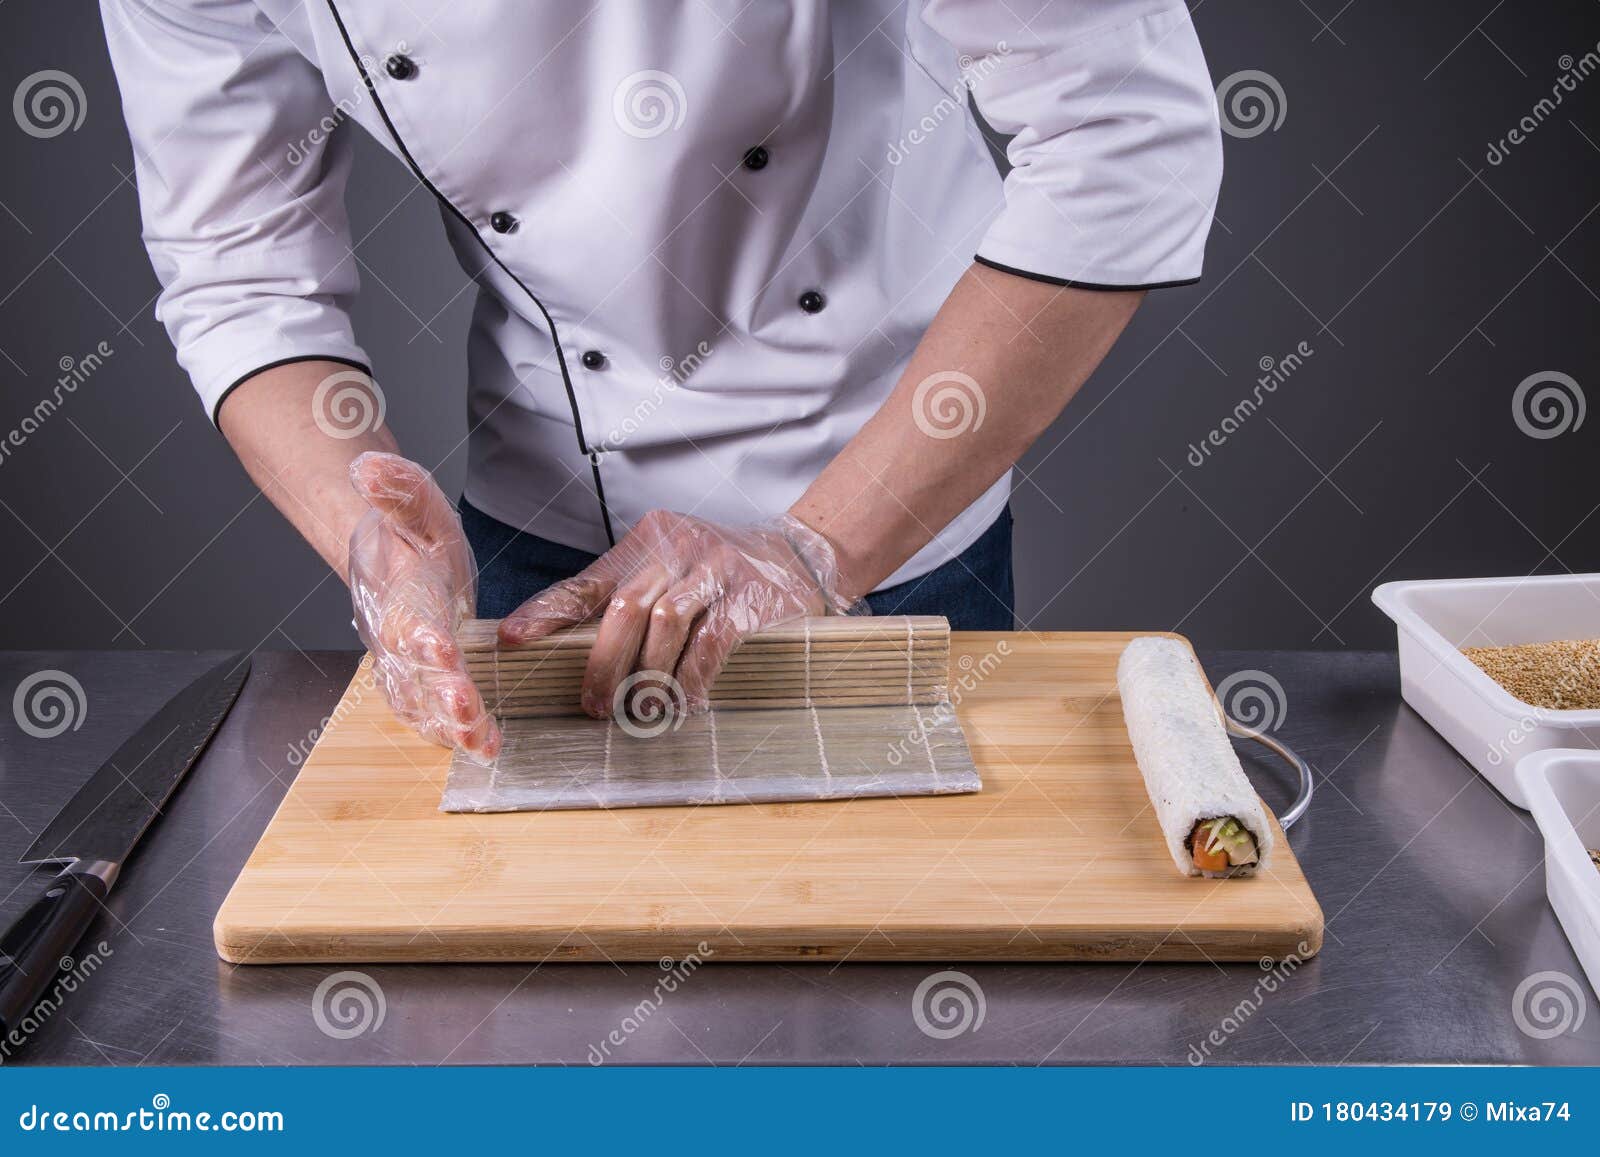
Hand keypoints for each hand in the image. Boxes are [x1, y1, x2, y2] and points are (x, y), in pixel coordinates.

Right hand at [347, 452, 500, 759]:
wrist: (385, 555)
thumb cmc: (408, 530)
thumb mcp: (411, 501)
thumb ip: (395, 489)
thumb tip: (368, 468)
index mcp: (396, 590)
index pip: (404, 615)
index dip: (419, 634)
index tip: (440, 647)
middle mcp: (392, 633)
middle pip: (414, 672)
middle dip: (441, 694)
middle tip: (469, 713)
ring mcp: (400, 663)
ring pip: (420, 702)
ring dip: (449, 725)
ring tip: (482, 743)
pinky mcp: (414, 680)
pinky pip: (428, 714)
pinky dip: (452, 734)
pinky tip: (485, 747)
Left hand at [499, 510, 857, 715]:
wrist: (799, 553)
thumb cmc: (719, 571)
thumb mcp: (669, 567)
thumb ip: (627, 596)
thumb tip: (569, 651)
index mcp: (646, 542)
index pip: (587, 582)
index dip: (547, 612)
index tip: (512, 641)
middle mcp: (677, 548)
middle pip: (625, 606)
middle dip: (601, 662)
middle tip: (591, 704)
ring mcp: (716, 568)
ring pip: (666, 623)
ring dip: (647, 674)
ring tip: (636, 710)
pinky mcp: (750, 594)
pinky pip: (712, 641)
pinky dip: (692, 677)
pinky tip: (683, 703)